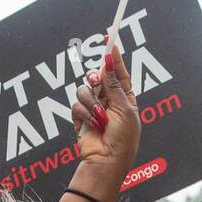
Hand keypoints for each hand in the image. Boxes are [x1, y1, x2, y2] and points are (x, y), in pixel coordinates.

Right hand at [71, 43, 140, 175]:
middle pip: (97, 77)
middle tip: (97, 82)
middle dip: (97, 79)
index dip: (113, 58)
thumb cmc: (123, 138)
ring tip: (100, 118)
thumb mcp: (124, 108)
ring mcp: (93, 109)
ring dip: (91, 102)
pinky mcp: (80, 118)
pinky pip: (76, 105)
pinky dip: (84, 114)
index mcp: (125, 98)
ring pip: (84, 89)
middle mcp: (108, 101)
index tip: (109, 41)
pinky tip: (93, 125)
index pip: (118, 73)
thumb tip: (108, 63)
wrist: (107, 160)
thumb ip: (114, 85)